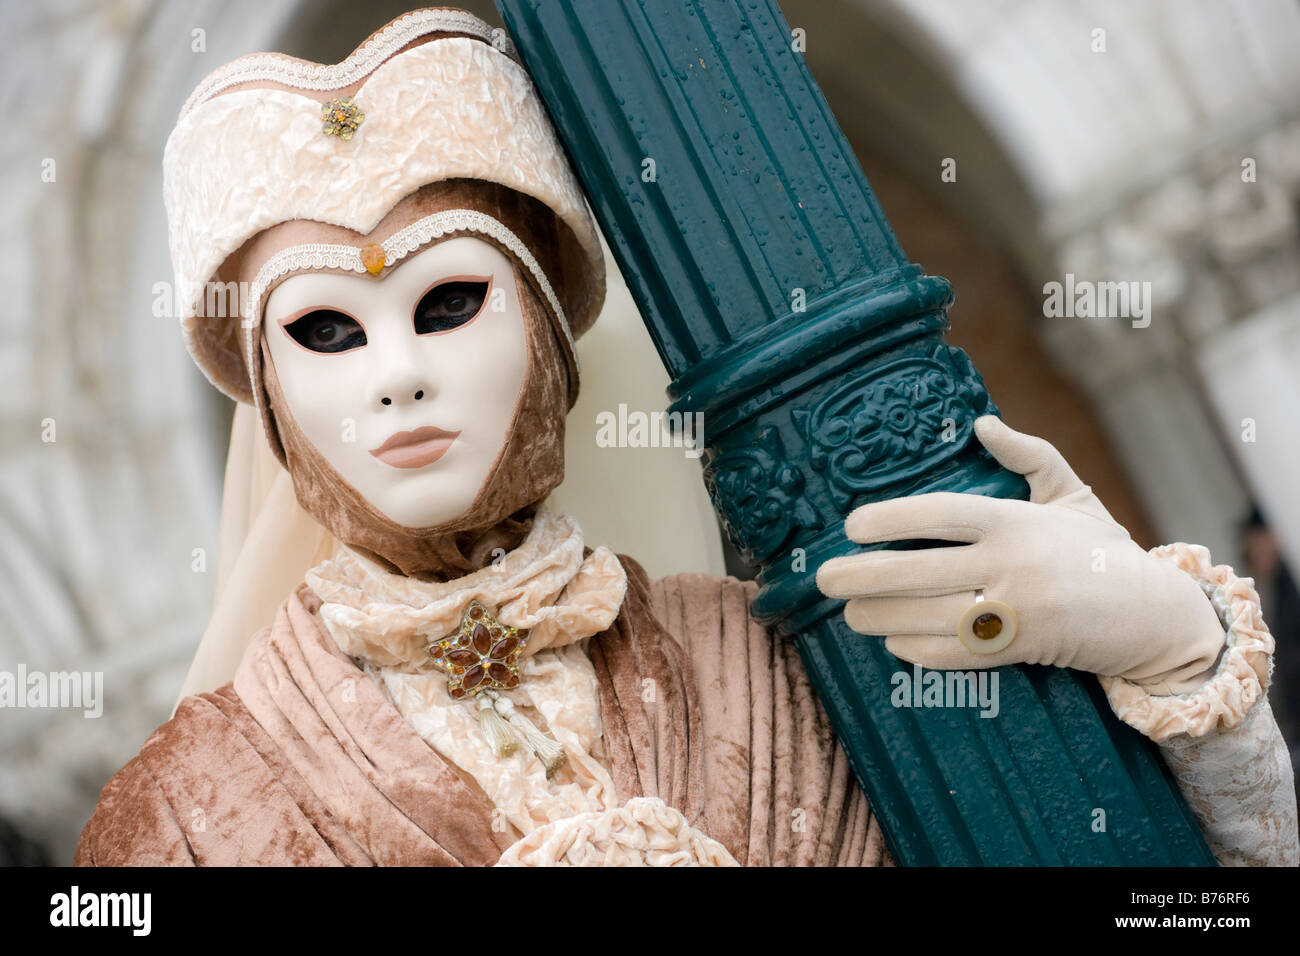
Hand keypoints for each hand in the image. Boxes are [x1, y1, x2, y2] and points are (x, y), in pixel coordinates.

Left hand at [815, 416, 1225, 693]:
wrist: (1154, 615)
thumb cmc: (1104, 550)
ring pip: (928, 616)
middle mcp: (1010, 565)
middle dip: (863, 575)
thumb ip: (1027, 455)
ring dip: (880, 617)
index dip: (890, 518)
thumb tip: (981, 424)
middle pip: (919, 570)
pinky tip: (892, 642)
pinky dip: (918, 650)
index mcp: (1015, 521)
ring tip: (848, 612)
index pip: (940, 514)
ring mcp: (1014, 611)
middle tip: (823, 578)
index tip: (851, 524)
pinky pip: (954, 654)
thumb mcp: (1073, 493)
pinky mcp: (1019, 651)